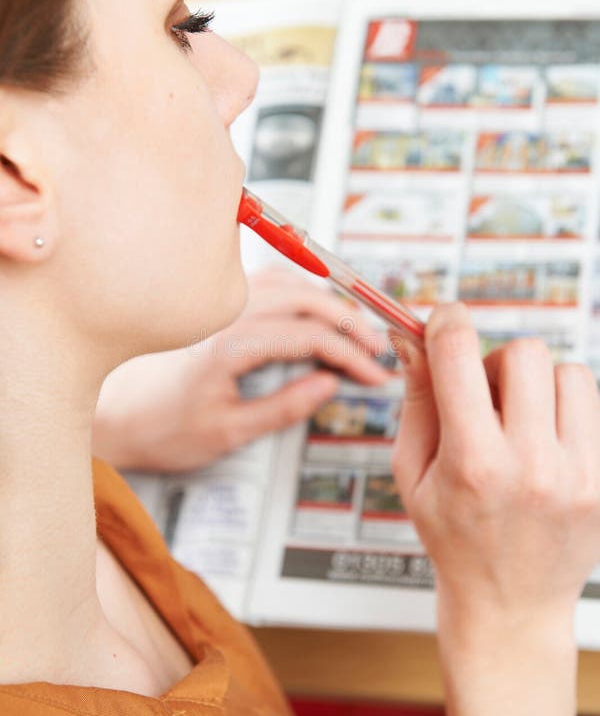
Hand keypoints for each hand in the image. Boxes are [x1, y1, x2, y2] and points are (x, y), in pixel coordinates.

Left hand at [93, 267, 390, 471]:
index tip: (375, 374)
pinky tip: (318, 308)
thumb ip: (282, 408)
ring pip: (293, 285)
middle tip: (380, 350)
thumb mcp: (226, 433)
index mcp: (232, 346)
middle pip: (309, 301)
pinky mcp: (219, 307)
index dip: (352, 355)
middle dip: (352, 324)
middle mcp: (229, 316)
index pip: (311, 337)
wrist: (115, 414)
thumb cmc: (160, 426)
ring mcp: (223, 306)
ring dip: (332, 304)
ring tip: (359, 330)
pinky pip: (272, 283)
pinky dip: (305, 291)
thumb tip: (328, 386)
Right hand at [391, 302, 599, 630]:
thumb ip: (415, 398)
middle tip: (486, 396)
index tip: (444, 322)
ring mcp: (578, 475)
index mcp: (472, 463)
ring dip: (539, 386)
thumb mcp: (413, 471)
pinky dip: (567, 410)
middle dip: (497, 363)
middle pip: (524, 353)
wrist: (509, 605)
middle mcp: (531, 466)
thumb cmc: (452, 538)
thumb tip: (410, 335)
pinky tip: (547, 442)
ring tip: (522, 423)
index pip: (460, 353)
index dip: (447, 323)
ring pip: (569, 373)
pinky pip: (594, 405)